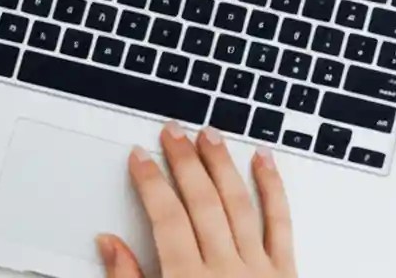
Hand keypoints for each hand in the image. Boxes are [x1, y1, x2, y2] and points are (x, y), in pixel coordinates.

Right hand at [97, 122, 296, 277]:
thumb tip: (109, 245)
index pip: (166, 219)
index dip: (150, 182)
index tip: (139, 157)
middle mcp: (226, 273)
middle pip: (202, 202)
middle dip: (184, 161)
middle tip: (172, 131)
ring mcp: (260, 272)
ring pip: (239, 204)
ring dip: (222, 164)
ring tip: (209, 134)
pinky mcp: (287, 276)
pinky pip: (281, 223)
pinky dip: (273, 188)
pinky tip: (263, 162)